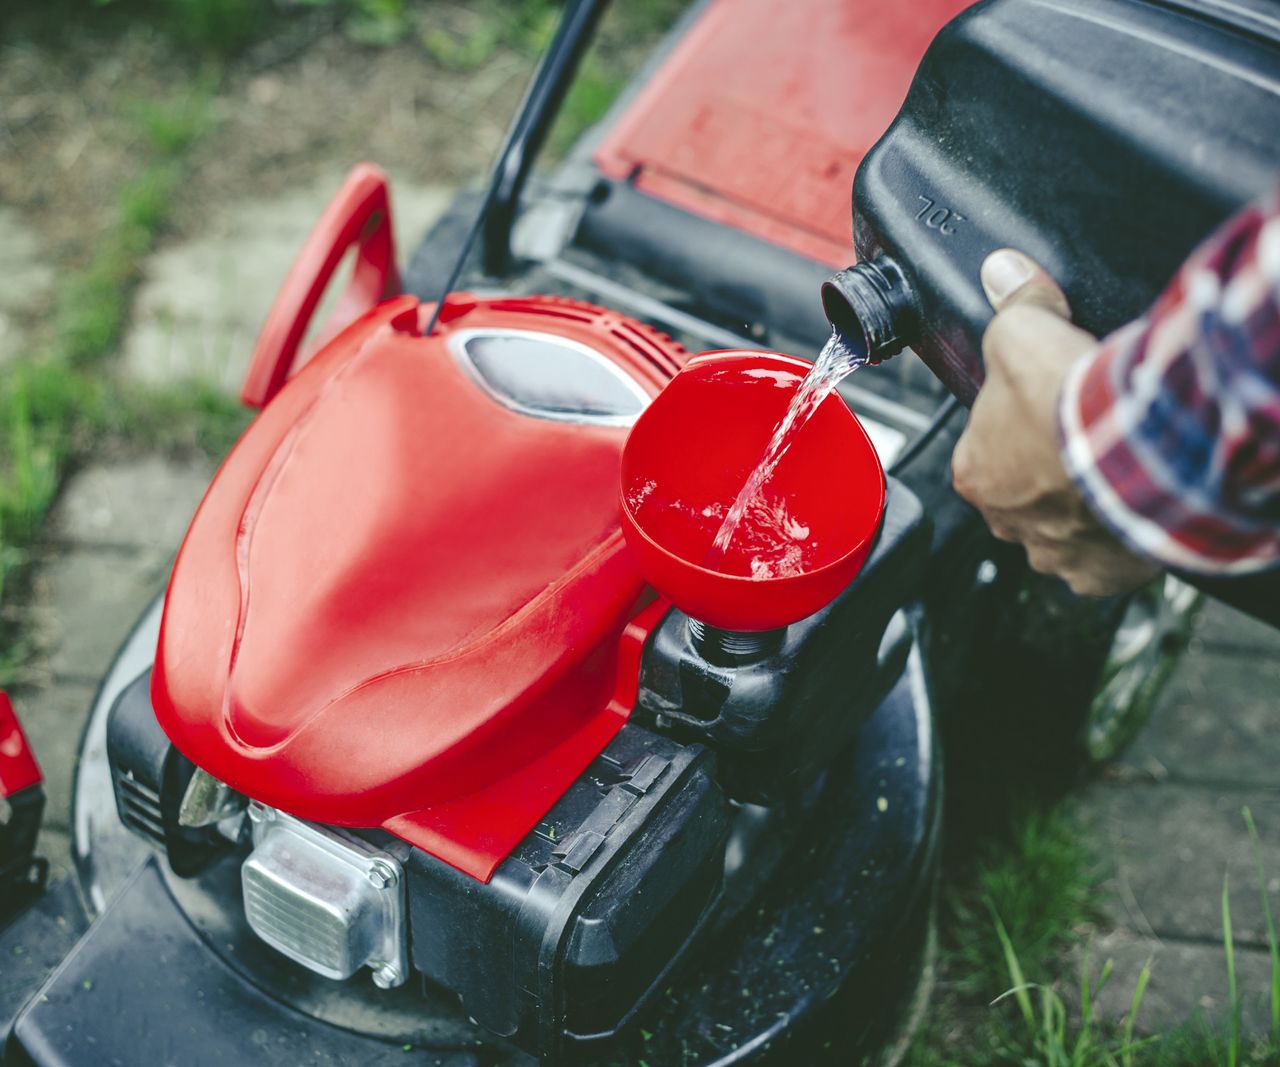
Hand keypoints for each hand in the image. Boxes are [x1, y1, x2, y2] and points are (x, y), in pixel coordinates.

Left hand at [950, 249, 1158, 596]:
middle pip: (1022, 491)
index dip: (1016, 425)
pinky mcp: (1099, 575)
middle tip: (1081, 438)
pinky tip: (1129, 509)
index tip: (1045, 410)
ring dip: (1081, 505)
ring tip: (1108, 471)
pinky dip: (1116, 539)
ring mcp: (1051, 552)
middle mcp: (1003, 521)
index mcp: (972, 472)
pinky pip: (1102, 561)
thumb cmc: (1068, 400)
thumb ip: (1011, 303)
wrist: (1136, 447)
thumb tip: (1002, 272)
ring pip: (1060, 528)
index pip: (985, 448)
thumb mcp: (1022, 331)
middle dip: (1048, 469)